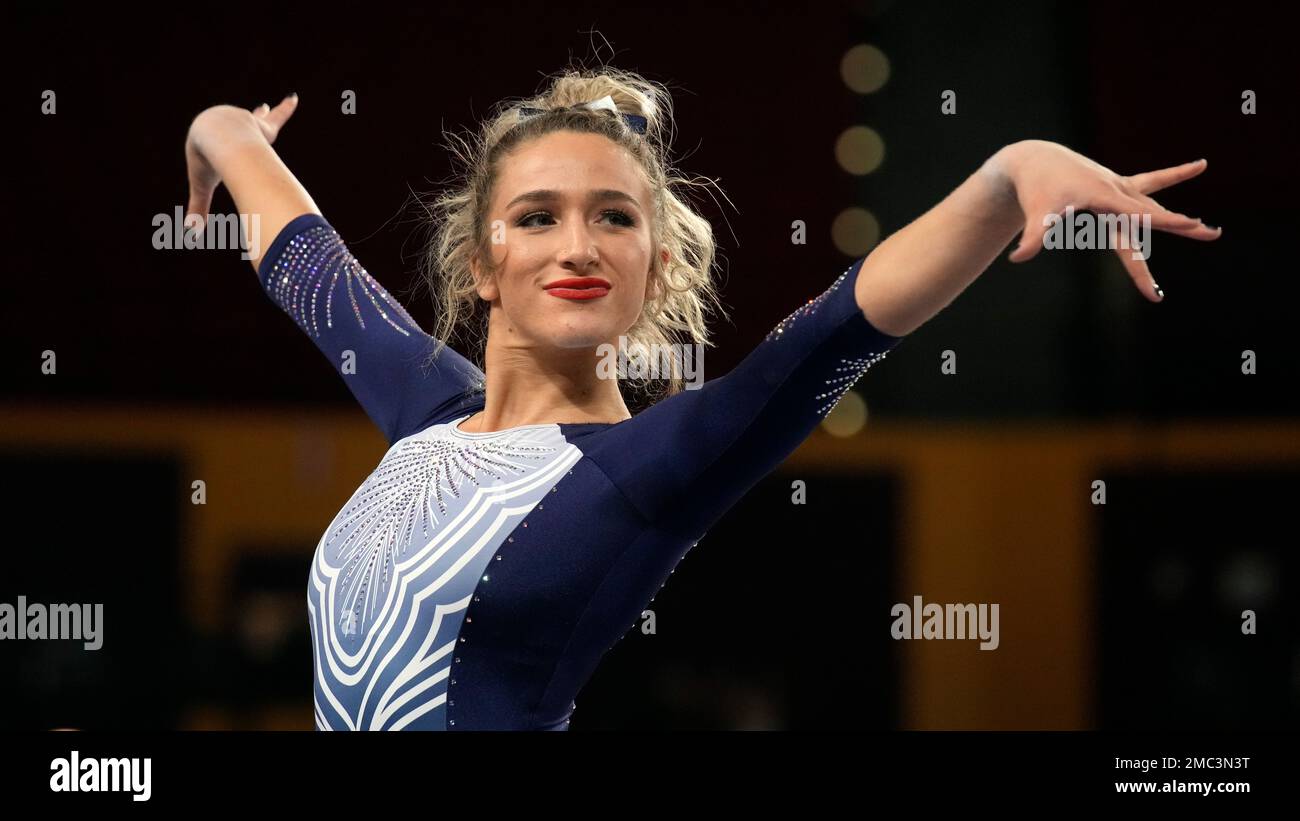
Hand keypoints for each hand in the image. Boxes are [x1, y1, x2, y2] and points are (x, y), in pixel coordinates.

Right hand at [184, 94, 298, 232]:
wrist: (213, 137)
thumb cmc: (206, 160)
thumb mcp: (202, 185)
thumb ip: (199, 209)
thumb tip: (190, 234)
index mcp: (217, 144)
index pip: (221, 148)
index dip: (223, 149)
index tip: (221, 148)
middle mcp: (233, 132)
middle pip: (238, 127)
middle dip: (242, 120)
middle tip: (248, 114)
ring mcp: (249, 127)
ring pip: (257, 120)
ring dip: (259, 115)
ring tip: (264, 106)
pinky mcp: (265, 128)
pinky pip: (278, 115)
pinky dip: (286, 108)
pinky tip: (295, 98)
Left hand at [988, 140, 1220, 301]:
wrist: (1036, 159)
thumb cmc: (1036, 189)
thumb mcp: (1036, 213)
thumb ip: (1032, 237)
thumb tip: (1017, 258)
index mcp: (1104, 197)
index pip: (1139, 213)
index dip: (1164, 220)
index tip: (1189, 221)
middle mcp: (1117, 190)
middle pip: (1153, 215)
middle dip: (1181, 225)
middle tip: (1211, 234)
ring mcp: (1120, 187)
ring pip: (1155, 205)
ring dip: (1179, 217)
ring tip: (1207, 228)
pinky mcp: (1117, 185)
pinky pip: (1150, 182)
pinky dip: (1173, 176)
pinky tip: (1200, 165)